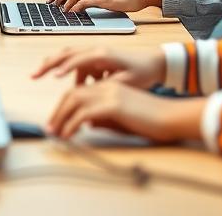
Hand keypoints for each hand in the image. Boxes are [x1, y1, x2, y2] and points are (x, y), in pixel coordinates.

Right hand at [31, 45, 164, 86]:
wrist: (154, 62)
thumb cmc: (143, 72)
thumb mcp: (127, 82)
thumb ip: (107, 85)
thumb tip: (90, 92)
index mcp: (102, 54)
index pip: (78, 59)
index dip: (65, 68)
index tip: (53, 78)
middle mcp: (95, 50)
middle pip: (65, 53)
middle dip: (48, 64)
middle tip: (33, 75)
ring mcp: (94, 54)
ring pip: (67, 57)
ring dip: (53, 65)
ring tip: (38, 75)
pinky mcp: (95, 60)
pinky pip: (77, 66)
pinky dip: (69, 73)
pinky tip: (75, 87)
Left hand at [46, 79, 205, 141]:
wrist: (171, 118)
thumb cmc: (152, 121)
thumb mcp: (122, 120)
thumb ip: (104, 119)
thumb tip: (87, 124)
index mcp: (109, 86)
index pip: (78, 92)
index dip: (64, 107)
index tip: (56, 122)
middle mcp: (107, 86)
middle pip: (72, 94)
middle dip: (57, 111)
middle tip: (49, 128)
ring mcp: (110, 93)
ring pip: (74, 101)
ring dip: (60, 117)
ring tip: (54, 133)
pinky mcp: (113, 105)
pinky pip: (84, 114)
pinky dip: (71, 125)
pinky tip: (67, 136)